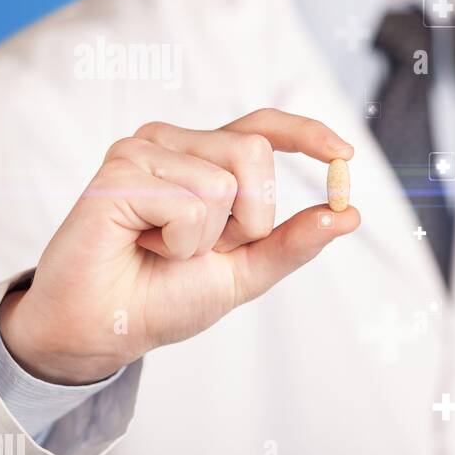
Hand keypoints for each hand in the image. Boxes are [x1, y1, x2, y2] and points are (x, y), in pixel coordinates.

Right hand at [0, 109, 359, 384]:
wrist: (104, 328)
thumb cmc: (163, 295)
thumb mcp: (245, 272)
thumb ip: (293, 242)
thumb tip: (349, 214)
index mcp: (205, 158)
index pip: (264, 126)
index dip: (307, 133)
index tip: (346, 154)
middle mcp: (174, 142)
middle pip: (255, 152)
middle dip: (249, 217)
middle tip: (201, 247)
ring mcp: (143, 151)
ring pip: (225, 181)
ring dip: (208, 236)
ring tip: (165, 247)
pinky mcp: (119, 171)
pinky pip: (189, 204)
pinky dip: (178, 242)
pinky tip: (143, 245)